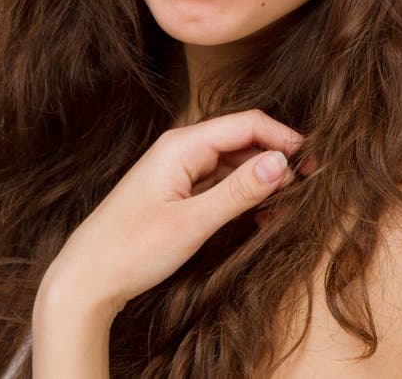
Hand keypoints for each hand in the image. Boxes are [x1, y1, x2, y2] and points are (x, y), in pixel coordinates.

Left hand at [39, 109, 311, 318]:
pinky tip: (261, 214)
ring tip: (289, 204)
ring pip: (233, 162)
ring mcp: (178, 168)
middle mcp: (181, 148)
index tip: (315, 160)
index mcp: (182, 144)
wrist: (86, 277)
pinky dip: (242, 194)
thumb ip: (238, 191)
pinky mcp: (177, 189)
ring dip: (261, 179)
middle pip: (242, 140)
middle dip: (276, 158)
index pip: (247, 124)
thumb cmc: (131, 248)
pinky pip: (219, 181)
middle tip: (309, 186)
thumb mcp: (192, 222)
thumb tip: (282, 163)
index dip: (284, 138)